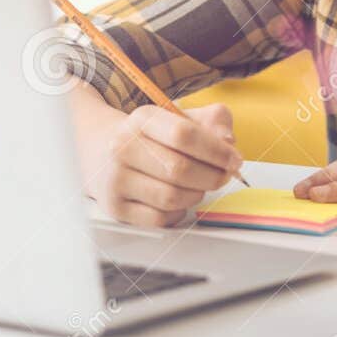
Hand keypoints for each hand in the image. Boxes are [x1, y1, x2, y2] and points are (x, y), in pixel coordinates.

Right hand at [85, 102, 241, 228]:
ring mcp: (116, 179)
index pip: (183, 134)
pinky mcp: (116, 207)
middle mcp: (122, 147)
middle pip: (179, 169)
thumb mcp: (179, 118)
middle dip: (212, 176)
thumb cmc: (151, 137)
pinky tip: (179, 200)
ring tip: (198, 186)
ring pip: (172, 197)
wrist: (101, 151)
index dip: (216, 150)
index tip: (235, 160)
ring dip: (196, 195)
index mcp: (141, 119)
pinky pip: (160, 218)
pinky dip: (179, 212)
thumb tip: (229, 142)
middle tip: (223, 176)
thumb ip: (212, 121)